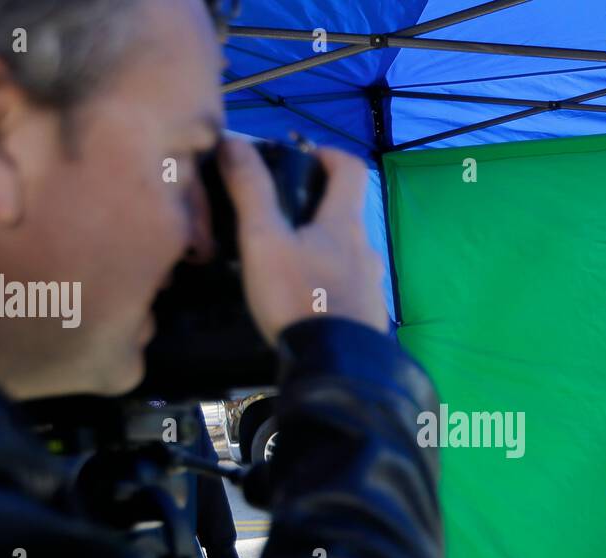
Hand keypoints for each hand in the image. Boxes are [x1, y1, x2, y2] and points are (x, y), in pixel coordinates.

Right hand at [219, 139, 387, 339]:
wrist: (334, 368)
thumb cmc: (297, 297)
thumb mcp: (263, 241)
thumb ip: (251, 191)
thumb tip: (235, 141)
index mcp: (344, 223)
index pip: (350, 167)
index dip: (327, 154)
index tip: (301, 160)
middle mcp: (365, 248)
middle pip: (345, 213)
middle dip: (314, 208)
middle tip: (276, 220)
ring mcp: (371, 285)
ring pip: (345, 253)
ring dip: (319, 250)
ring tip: (283, 265)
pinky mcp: (369, 316)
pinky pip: (348, 287)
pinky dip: (327, 284)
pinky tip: (302, 302)